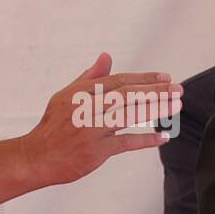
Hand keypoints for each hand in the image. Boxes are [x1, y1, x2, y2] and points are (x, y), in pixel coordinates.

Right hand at [21, 53, 181, 185]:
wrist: (36, 157)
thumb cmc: (54, 126)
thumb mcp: (67, 96)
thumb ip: (90, 78)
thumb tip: (107, 56)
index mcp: (81, 92)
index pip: (119, 80)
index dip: (144, 78)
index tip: (165, 77)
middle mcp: (86, 108)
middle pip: (127, 95)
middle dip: (155, 91)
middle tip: (178, 90)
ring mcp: (91, 129)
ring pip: (129, 115)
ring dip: (155, 110)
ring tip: (176, 106)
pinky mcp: (95, 151)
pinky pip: (126, 142)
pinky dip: (145, 139)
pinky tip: (163, 136)